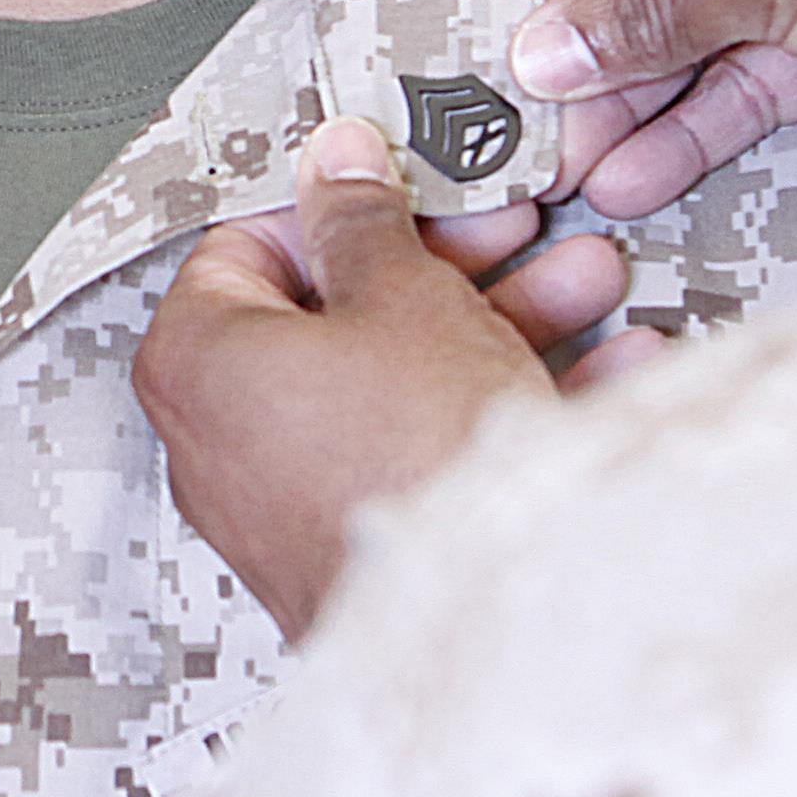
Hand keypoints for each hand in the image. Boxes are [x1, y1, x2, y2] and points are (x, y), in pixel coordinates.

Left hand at [135, 122, 651, 641]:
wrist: (486, 631)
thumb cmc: (418, 462)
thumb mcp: (405, 298)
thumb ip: (366, 221)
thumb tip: (336, 164)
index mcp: (199, 360)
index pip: (247, 244)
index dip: (341, 202)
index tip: (412, 182)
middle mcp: (225, 439)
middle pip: (338, 313)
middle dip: (449, 263)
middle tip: (516, 230)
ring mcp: (294, 501)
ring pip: (397, 381)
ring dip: (499, 322)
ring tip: (586, 286)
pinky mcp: (364, 545)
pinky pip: (425, 450)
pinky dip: (498, 409)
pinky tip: (597, 376)